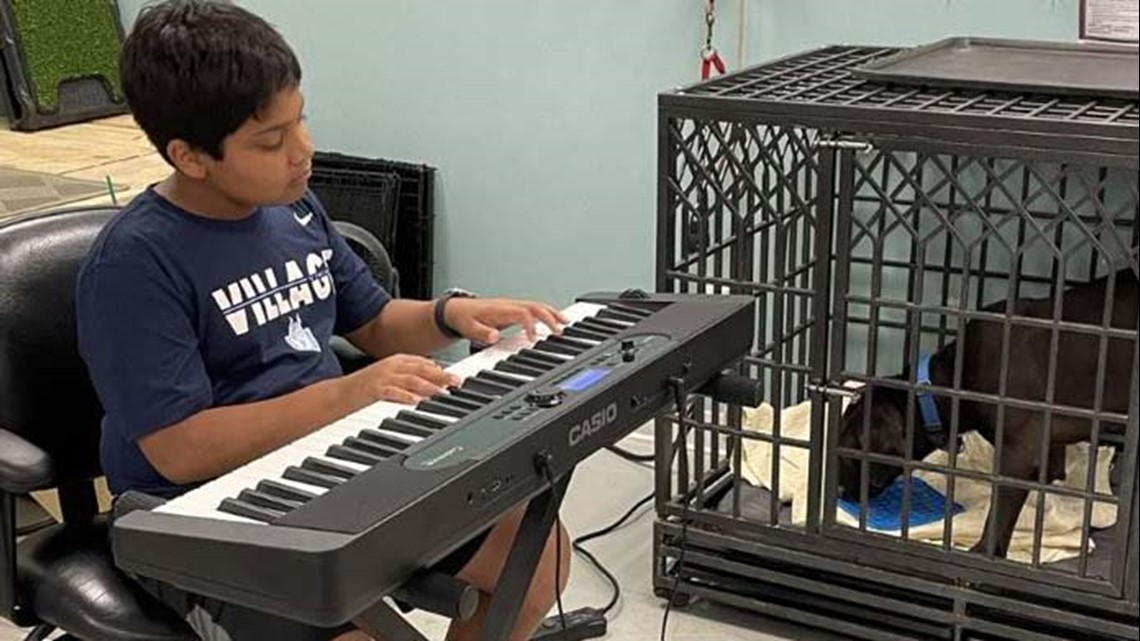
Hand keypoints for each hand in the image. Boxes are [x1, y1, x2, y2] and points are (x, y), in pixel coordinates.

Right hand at [350, 354, 459, 404]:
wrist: (338, 394)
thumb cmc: (365, 389)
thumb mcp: (390, 379)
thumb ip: (409, 378)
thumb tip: (430, 382)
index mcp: (395, 361)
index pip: (422, 362)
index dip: (440, 369)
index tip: (455, 377)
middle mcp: (390, 366)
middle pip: (420, 369)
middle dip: (440, 376)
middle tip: (456, 383)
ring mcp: (382, 377)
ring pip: (409, 379)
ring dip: (427, 386)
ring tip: (441, 392)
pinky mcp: (373, 390)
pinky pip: (391, 392)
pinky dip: (404, 396)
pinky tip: (415, 401)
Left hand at [444, 298, 565, 343]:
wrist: (457, 311)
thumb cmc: (464, 318)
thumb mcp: (468, 328)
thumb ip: (482, 333)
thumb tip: (495, 336)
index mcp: (500, 309)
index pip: (522, 313)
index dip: (531, 324)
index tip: (535, 338)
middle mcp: (509, 305)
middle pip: (535, 306)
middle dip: (550, 317)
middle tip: (561, 329)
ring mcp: (513, 307)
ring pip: (538, 306)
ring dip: (553, 314)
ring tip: (566, 324)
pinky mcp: (514, 311)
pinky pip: (534, 310)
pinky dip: (547, 315)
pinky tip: (554, 322)